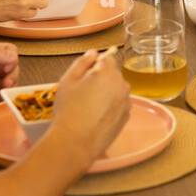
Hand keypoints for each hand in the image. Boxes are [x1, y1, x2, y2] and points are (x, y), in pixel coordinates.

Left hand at [0, 42, 19, 115]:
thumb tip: (13, 56)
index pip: (9, 51)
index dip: (11, 60)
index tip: (5, 69)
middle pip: (13, 67)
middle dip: (12, 75)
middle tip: (5, 83)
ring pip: (11, 81)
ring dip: (10, 86)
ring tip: (1, 91)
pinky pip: (4, 94)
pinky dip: (5, 97)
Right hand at [49, 50, 131, 165]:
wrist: (76, 141)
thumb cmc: (69, 110)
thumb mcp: (68, 80)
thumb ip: (82, 62)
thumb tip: (92, 54)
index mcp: (108, 72)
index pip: (108, 57)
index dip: (96, 64)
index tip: (85, 74)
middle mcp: (122, 84)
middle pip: (114, 74)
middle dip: (102, 78)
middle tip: (84, 92)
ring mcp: (126, 101)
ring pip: (117, 89)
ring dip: (107, 92)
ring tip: (89, 106)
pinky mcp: (127, 116)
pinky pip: (119, 104)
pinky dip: (111, 106)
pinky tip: (97, 115)